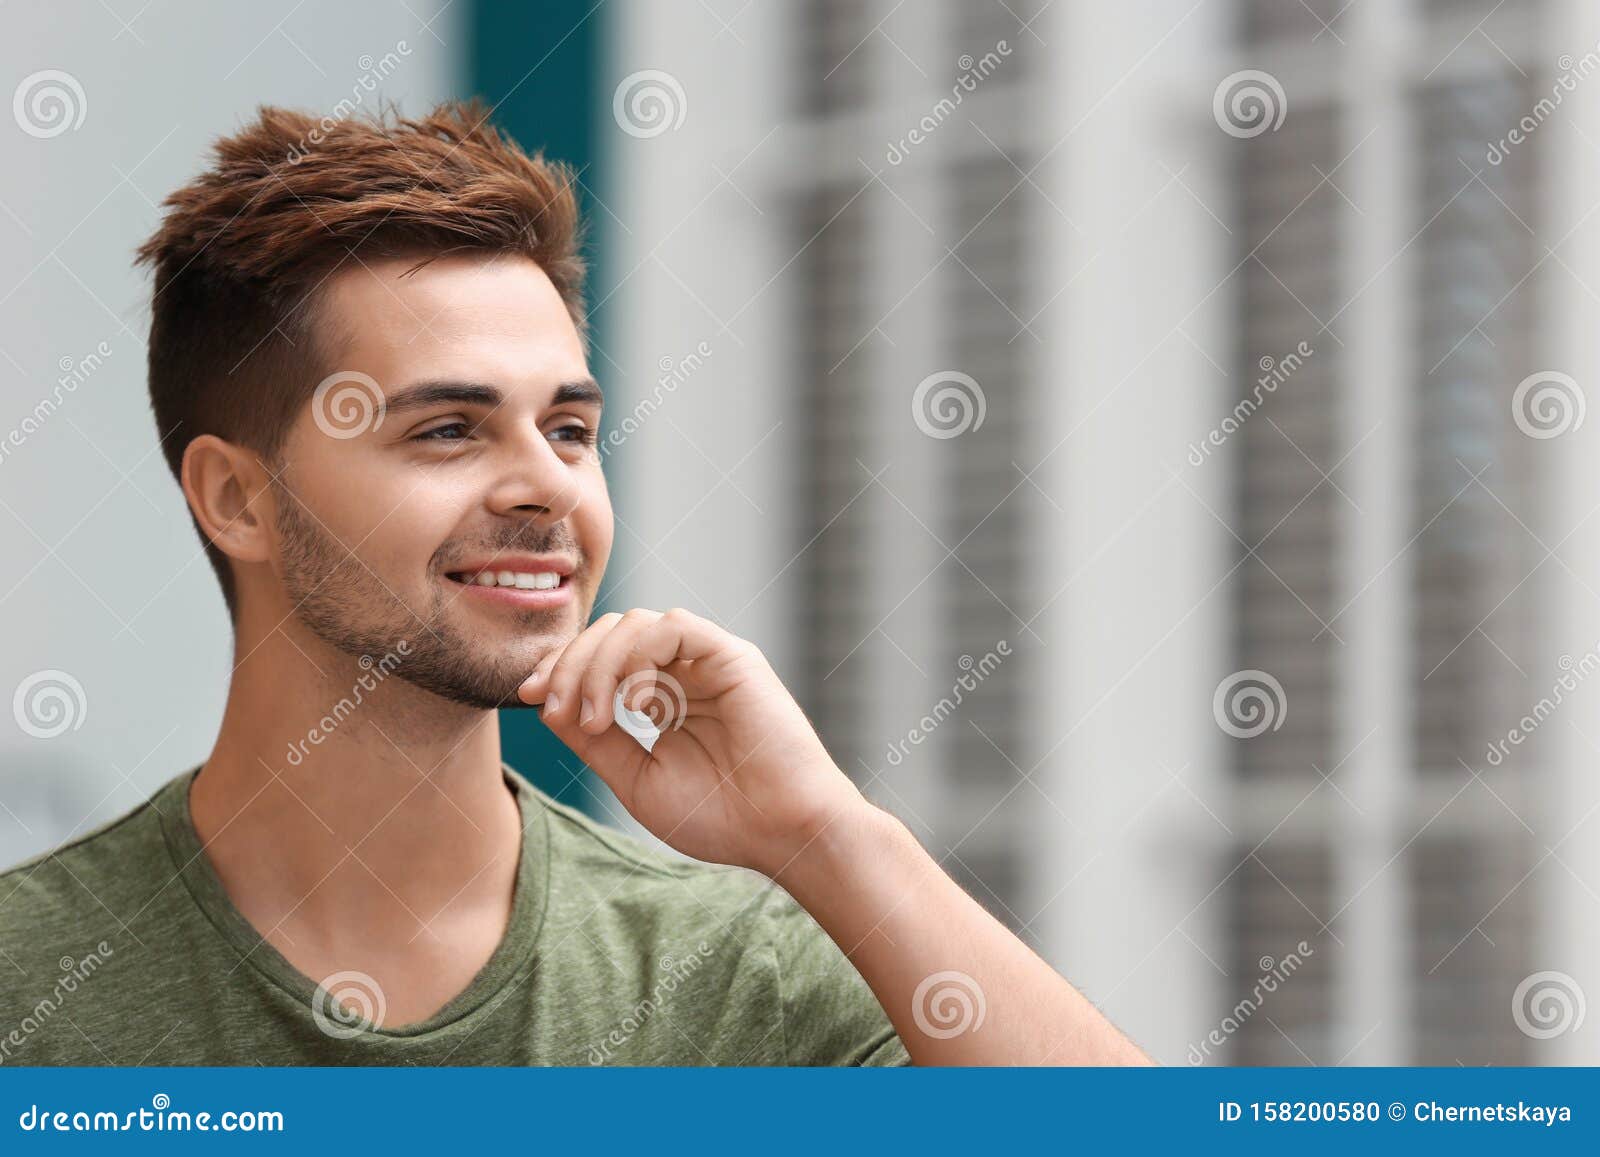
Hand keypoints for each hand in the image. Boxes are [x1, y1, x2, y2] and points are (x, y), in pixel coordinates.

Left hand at [517, 608, 868, 876]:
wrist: (781, 833)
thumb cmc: (720, 817)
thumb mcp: (636, 779)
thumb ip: (595, 740)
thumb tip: (547, 704)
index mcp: (666, 699)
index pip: (601, 658)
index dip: (560, 668)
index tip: (528, 696)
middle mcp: (685, 672)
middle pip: (609, 633)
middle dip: (568, 662)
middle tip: (551, 706)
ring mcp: (708, 661)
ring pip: (633, 623)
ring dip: (598, 664)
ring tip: (595, 717)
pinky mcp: (731, 656)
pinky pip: (672, 626)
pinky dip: (637, 656)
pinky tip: (634, 702)